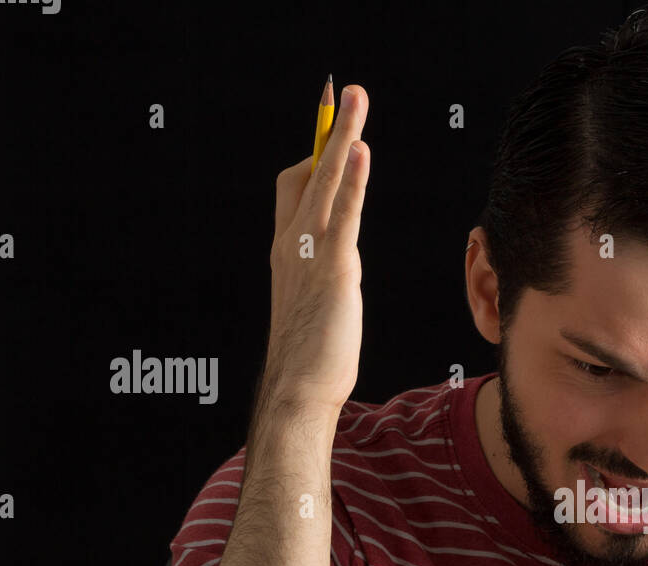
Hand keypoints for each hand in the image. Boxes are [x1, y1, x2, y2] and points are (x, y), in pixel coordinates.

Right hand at [261, 84, 370, 416]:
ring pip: (325, 181)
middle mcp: (291, 244)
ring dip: (341, 135)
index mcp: (286, 252)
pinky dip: (352, 179)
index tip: (334, 136)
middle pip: (307, 172)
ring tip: (356, 98)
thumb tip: (340, 266)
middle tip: (346, 94)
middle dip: (328, 131)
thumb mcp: (318, 307)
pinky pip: (344, 213)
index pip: (296, 191)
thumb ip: (326, 278)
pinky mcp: (332, 269)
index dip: (316, 161)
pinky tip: (361, 151)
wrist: (298, 390)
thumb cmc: (311, 359)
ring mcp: (309, 253)